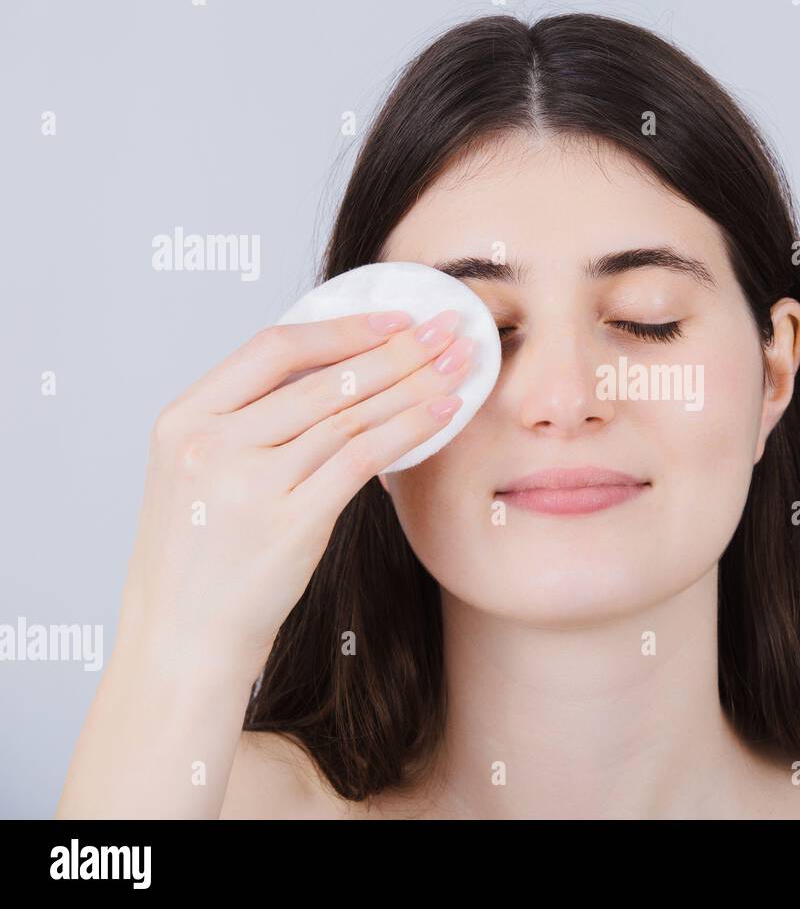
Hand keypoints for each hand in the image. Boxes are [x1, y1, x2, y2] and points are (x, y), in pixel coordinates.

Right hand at [118, 308, 474, 679]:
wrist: (184, 636)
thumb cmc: (202, 554)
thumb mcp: (199, 470)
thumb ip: (250, 419)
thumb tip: (338, 368)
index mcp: (184, 419)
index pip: (273, 349)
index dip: (342, 328)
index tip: (395, 319)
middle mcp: (212, 445)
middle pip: (323, 380)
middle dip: (397, 350)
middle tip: (449, 329)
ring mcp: (249, 484)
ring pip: (350, 415)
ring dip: (414, 384)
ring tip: (459, 364)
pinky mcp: (290, 523)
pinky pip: (364, 459)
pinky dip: (410, 429)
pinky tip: (443, 411)